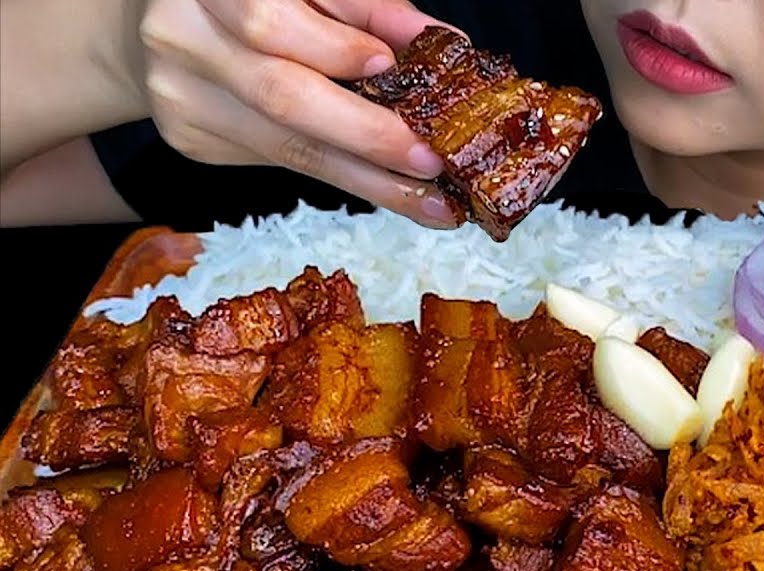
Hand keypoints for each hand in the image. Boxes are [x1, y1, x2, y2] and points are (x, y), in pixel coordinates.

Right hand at [132, 0, 459, 226]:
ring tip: (428, 201)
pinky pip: (279, 161)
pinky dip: (340, 174)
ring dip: (367, 179)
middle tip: (430, 162)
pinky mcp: (190, 137)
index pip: (267, 21)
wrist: (164, 19)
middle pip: (280, 97)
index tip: (390, 65)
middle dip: (365, 136)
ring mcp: (178, 94)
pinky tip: (385, 186)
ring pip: (286, 147)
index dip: (330, 48)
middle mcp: (182, 37)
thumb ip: (366, 8)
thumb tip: (440, 42)